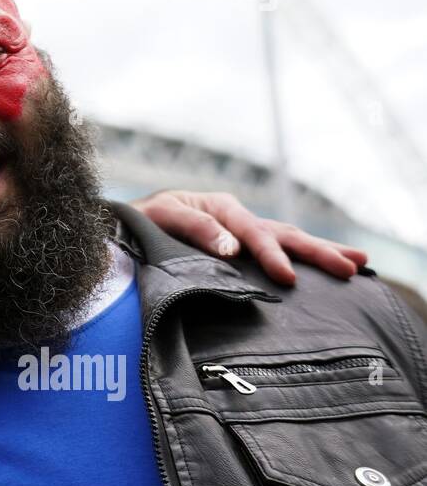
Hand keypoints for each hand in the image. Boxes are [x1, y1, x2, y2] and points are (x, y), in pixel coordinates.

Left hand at [130, 189, 368, 285]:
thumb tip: (232, 248)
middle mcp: (237, 218)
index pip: (253, 233)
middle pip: (283, 233)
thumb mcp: (161, 217)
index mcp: (221, 208)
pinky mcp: (241, 248)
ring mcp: (242, 232)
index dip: (270, 254)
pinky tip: (325, 269)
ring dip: (321, 252)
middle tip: (350, 266)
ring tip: (356, 263)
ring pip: (288, 240)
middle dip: (317, 251)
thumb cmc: (142, 219)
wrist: (129, 224)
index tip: (287, 277)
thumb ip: (194, 228)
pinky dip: (302, 258)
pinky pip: (276, 250)